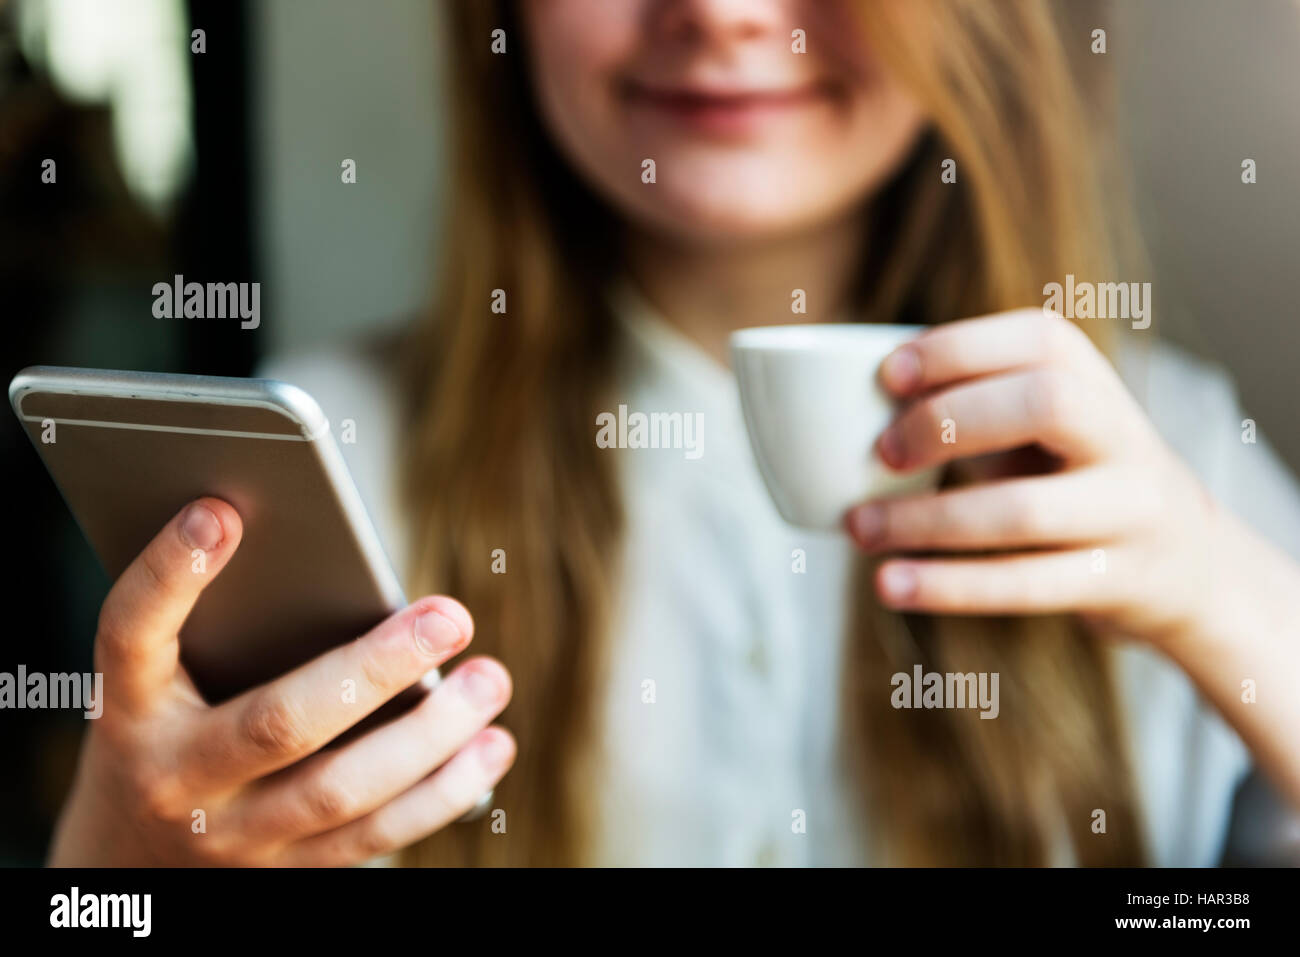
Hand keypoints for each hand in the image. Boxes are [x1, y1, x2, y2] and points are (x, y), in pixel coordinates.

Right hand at [49, 498, 514, 865]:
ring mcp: (233, 838)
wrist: (125, 865)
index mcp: (129, 710)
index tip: (221, 511)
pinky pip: (375, 836)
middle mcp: (176, 779)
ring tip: (490, 679)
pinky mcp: (285, 875)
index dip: (170, 572)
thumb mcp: (160, 687)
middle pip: (280, 723)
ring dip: (433, 734)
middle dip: (375, 667)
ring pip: (343, 790)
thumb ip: (222, 627)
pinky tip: (492, 745)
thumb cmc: (165, 736)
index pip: (131, 632)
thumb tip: (343, 568)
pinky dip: (444, 790)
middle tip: (451, 616)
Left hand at [845, 309, 1218, 645]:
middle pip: (1047, 403)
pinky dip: (949, 586)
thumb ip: (971, 405)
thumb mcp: (1041, 424)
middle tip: (880, 453)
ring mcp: (1129, 511)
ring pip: (1025, 510)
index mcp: (1095, 380)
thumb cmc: (1072, 474)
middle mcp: (1122, 436)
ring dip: (927, 520)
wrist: (1187, 562)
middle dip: (951, 421)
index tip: (887, 375)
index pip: (1039, 340)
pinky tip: (891, 585)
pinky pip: (1027, 584)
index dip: (959, 348)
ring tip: (858, 528)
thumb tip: (841, 406)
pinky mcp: (1118, 580)